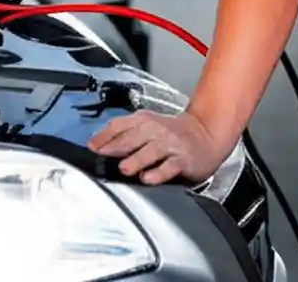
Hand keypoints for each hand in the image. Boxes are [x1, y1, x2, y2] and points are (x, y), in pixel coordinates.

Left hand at [87, 110, 229, 185]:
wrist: (205, 134)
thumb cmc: (172, 134)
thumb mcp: (148, 127)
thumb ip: (125, 135)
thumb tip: (98, 147)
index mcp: (144, 120)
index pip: (119, 125)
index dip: (104, 136)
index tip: (91, 148)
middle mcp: (156, 130)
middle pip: (132, 138)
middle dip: (116, 148)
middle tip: (103, 158)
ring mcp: (170, 144)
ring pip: (150, 151)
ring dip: (136, 160)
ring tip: (124, 168)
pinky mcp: (183, 159)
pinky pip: (168, 167)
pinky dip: (158, 173)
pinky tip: (148, 178)